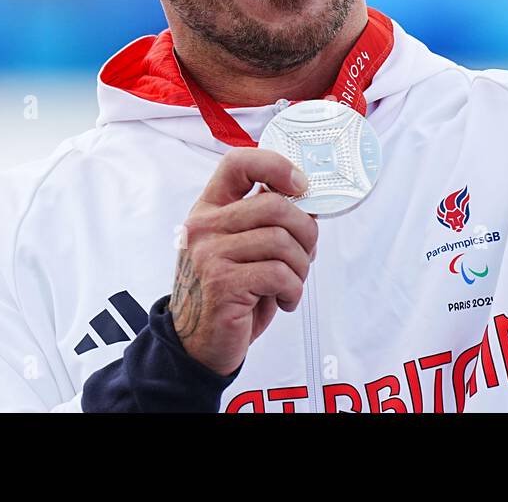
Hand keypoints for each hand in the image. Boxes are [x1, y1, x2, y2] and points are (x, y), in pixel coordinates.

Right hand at [171, 148, 317, 375]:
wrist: (198, 345)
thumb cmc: (230, 292)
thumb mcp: (244, 248)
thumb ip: (266, 220)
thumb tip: (309, 197)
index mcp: (209, 209)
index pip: (238, 162)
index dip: (276, 165)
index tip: (301, 184)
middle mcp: (203, 227)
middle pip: (274, 205)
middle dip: (306, 231)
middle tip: (307, 253)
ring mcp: (209, 254)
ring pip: (282, 240)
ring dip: (300, 266)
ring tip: (292, 282)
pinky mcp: (222, 284)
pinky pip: (279, 274)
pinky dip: (293, 289)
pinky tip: (284, 299)